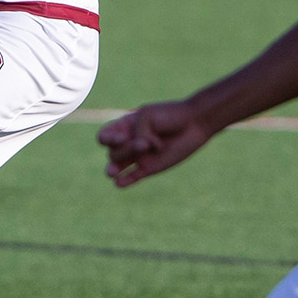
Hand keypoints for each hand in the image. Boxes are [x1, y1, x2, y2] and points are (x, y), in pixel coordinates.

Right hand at [97, 99, 221, 186]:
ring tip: (114, 171)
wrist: (193, 123)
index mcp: (124, 127)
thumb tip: (139, 153)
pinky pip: (132, 177)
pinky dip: (124, 181)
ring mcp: (138, 156)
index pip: (104, 137)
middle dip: (126, 149)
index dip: (107, 139)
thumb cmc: (170, 114)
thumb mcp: (146, 115)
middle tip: (145, 144)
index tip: (121, 137)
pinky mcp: (149, 168)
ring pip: (117, 165)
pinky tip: (118, 183)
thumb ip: (137, 132)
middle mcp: (129, 142)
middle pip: (112, 151)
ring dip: (115, 166)